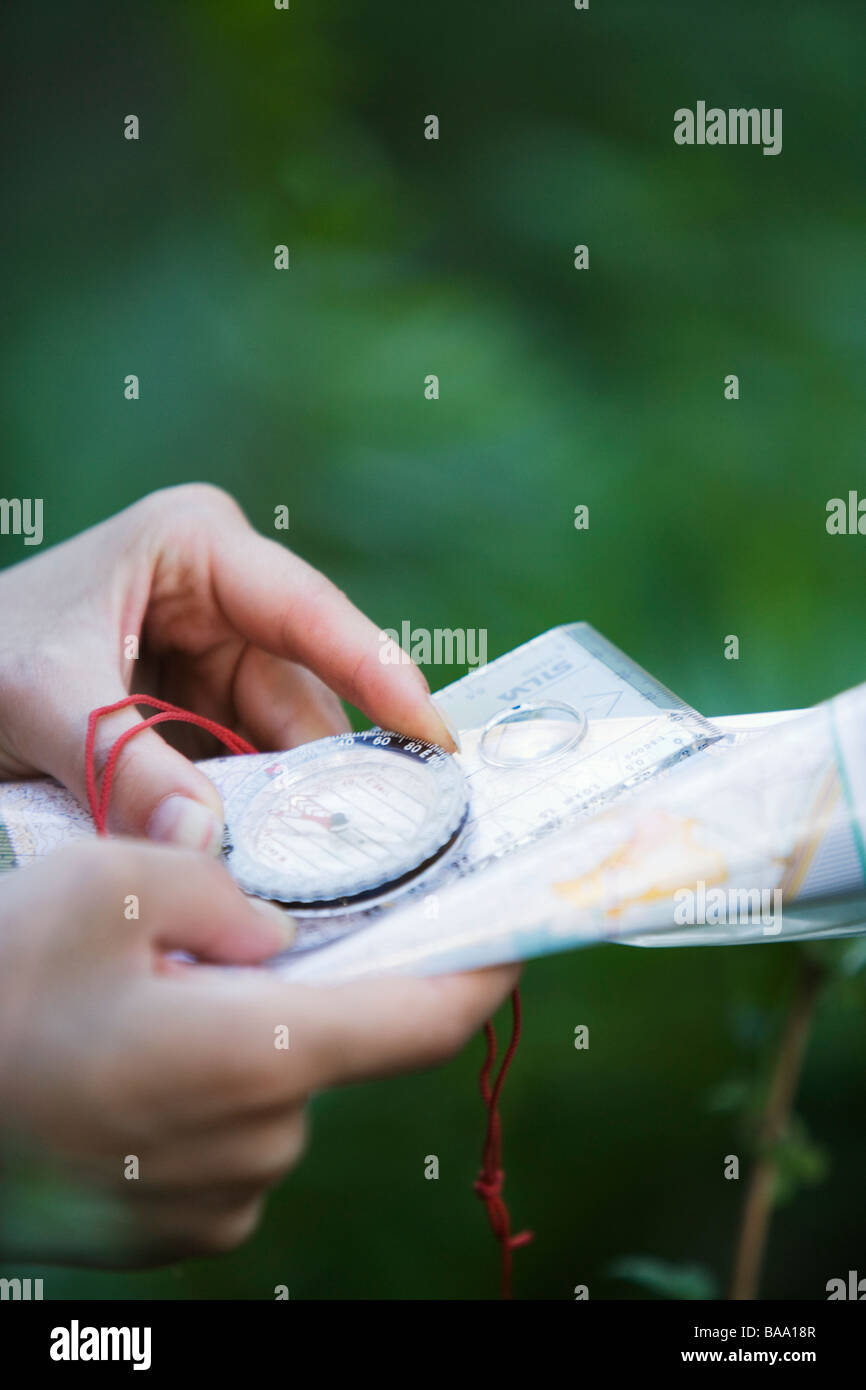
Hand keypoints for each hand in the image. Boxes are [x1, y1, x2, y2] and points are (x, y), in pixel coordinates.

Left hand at [0, 484, 454, 847]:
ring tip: (314, 869)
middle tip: (372, 845)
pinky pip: (242, 764)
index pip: (309, 614)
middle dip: (323, 770)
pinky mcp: (196, 707)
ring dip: (285, 802)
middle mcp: (223, 595)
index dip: (380, 677)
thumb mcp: (45, 700)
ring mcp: (212, 652)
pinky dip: (249, 811)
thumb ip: (124, 768)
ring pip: (277, 739)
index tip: (434, 741)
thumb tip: (206, 846)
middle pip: (301, 689)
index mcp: (199, 546)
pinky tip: (264, 858)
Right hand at [0, 840, 518, 1266]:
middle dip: (295, 995)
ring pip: (270, 1099)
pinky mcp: (169, 1241)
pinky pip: (224, 1151)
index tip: (510, 939)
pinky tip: (120, 1073)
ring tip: (138, 1013)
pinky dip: (199, 1103)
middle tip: (214, 951)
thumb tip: (269, 933)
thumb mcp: (102, 886)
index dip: (478, 976)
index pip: (420, 1021)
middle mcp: (257, 1147)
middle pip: (327, 1050)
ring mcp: (213, 1205)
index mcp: (261, 1055)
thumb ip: (216, 892)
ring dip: (236, 1048)